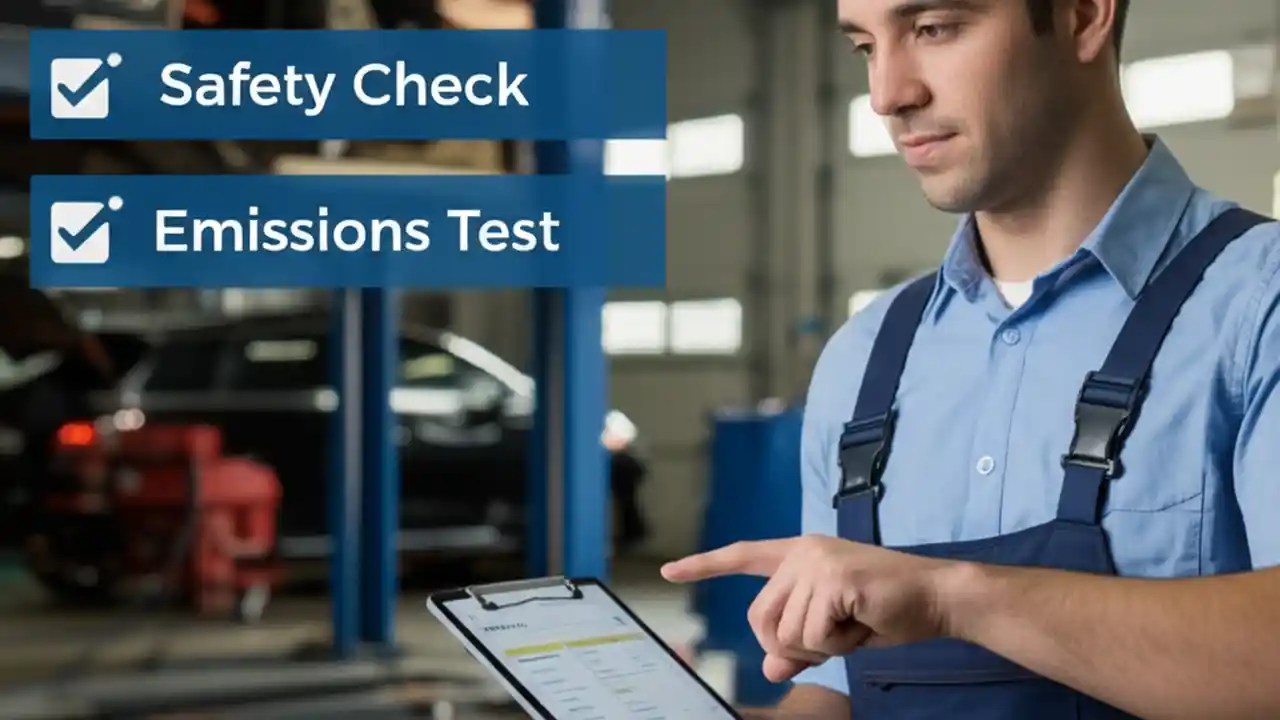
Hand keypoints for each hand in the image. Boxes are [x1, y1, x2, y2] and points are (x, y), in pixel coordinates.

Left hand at [661, 535, 963, 682]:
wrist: (936, 597)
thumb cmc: (886, 611)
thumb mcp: (835, 632)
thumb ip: (798, 646)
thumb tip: (768, 669)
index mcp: (800, 555)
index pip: (743, 555)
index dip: (704, 566)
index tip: (668, 572)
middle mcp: (802, 552)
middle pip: (760, 619)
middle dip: (792, 645)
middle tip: (834, 637)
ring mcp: (816, 562)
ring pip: (786, 633)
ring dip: (821, 646)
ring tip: (853, 625)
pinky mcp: (832, 578)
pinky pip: (812, 635)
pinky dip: (837, 644)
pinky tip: (861, 622)